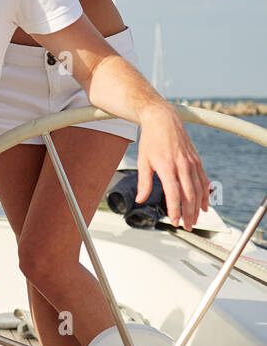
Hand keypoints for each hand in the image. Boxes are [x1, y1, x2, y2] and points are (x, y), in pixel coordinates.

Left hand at [136, 107, 209, 230]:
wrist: (163, 119)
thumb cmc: (150, 140)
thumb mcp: (142, 161)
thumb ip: (144, 182)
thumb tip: (141, 200)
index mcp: (166, 166)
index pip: (174, 194)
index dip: (175, 210)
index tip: (174, 221)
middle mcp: (182, 165)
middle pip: (189, 195)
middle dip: (189, 214)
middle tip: (186, 226)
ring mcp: (192, 163)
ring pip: (199, 190)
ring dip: (198, 207)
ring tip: (194, 220)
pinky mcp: (197, 161)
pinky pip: (203, 181)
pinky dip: (205, 194)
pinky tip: (203, 205)